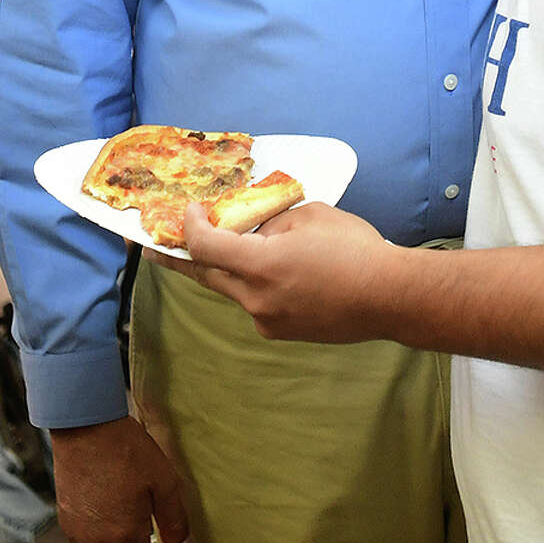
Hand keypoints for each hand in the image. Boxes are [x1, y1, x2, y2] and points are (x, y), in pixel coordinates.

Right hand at [48, 416, 192, 542]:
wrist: (86, 425)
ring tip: (124, 511)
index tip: (156, 531)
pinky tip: (106, 507)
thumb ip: (175, 520)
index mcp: (125, 536)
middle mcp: (97, 541)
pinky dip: (97, 531)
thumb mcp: (164, 481)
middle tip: (142, 516)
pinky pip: (84, 538)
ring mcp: (78, 532)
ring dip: (115, 540)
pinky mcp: (66, 519)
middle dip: (135, 542)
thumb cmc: (124, 449)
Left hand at [170, 202, 396, 342]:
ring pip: (233, 290)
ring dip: (226, 269)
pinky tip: (278, 272)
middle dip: (179, 258)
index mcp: (262, 266)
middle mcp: (256, 299)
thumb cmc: (354, 249)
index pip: (206, 247)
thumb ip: (272, 224)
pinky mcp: (281, 332)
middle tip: (154, 246)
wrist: (389, 297)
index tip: (189, 210)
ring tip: (230, 248)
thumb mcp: (309, 217)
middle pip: (206, 276)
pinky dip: (255, 285)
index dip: (190, 227)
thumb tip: (254, 231)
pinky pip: (256, 303)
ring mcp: (267, 320)